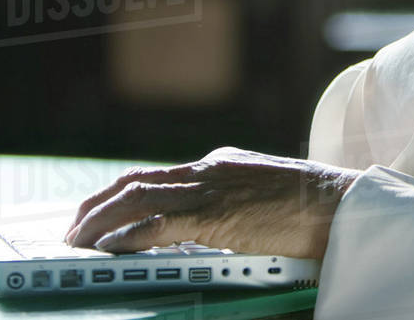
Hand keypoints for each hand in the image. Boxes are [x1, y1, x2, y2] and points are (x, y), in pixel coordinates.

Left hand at [63, 147, 360, 259]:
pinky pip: (156, 224)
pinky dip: (126, 235)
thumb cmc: (313, 207)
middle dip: (97, 203)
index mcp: (219, 164)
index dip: (122, 195)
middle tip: (73, 228)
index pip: (158, 177)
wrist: (341, 203)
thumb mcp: (264, 197)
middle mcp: (208, 169)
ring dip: (99, 219)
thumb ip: (232, 204)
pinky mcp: (215, 215)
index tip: (100, 213)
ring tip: (76, 240)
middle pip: (136, 180)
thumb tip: (207, 228)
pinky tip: (107, 249)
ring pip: (136, 196)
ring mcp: (210, 188)